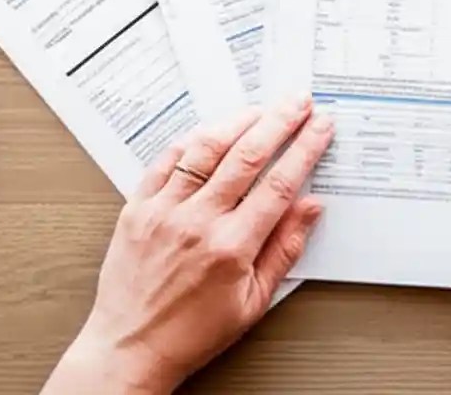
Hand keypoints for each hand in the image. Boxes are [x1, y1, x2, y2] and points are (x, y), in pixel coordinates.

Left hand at [42, 94, 331, 394]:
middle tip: (298, 103)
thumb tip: (309, 209)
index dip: (305, 149)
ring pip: (206, 148)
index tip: (320, 129)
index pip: (279, 184)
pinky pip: (166, 161)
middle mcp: (197, 222)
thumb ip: (284, 249)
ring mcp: (163, 211)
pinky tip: (209, 131)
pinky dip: (191, 140)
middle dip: (279, 122)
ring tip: (259, 108)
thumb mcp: (253, 302)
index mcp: (231, 248)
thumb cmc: (191, 333)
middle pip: (247, 155)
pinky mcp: (137, 209)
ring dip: (237, 121)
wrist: (130, 348)